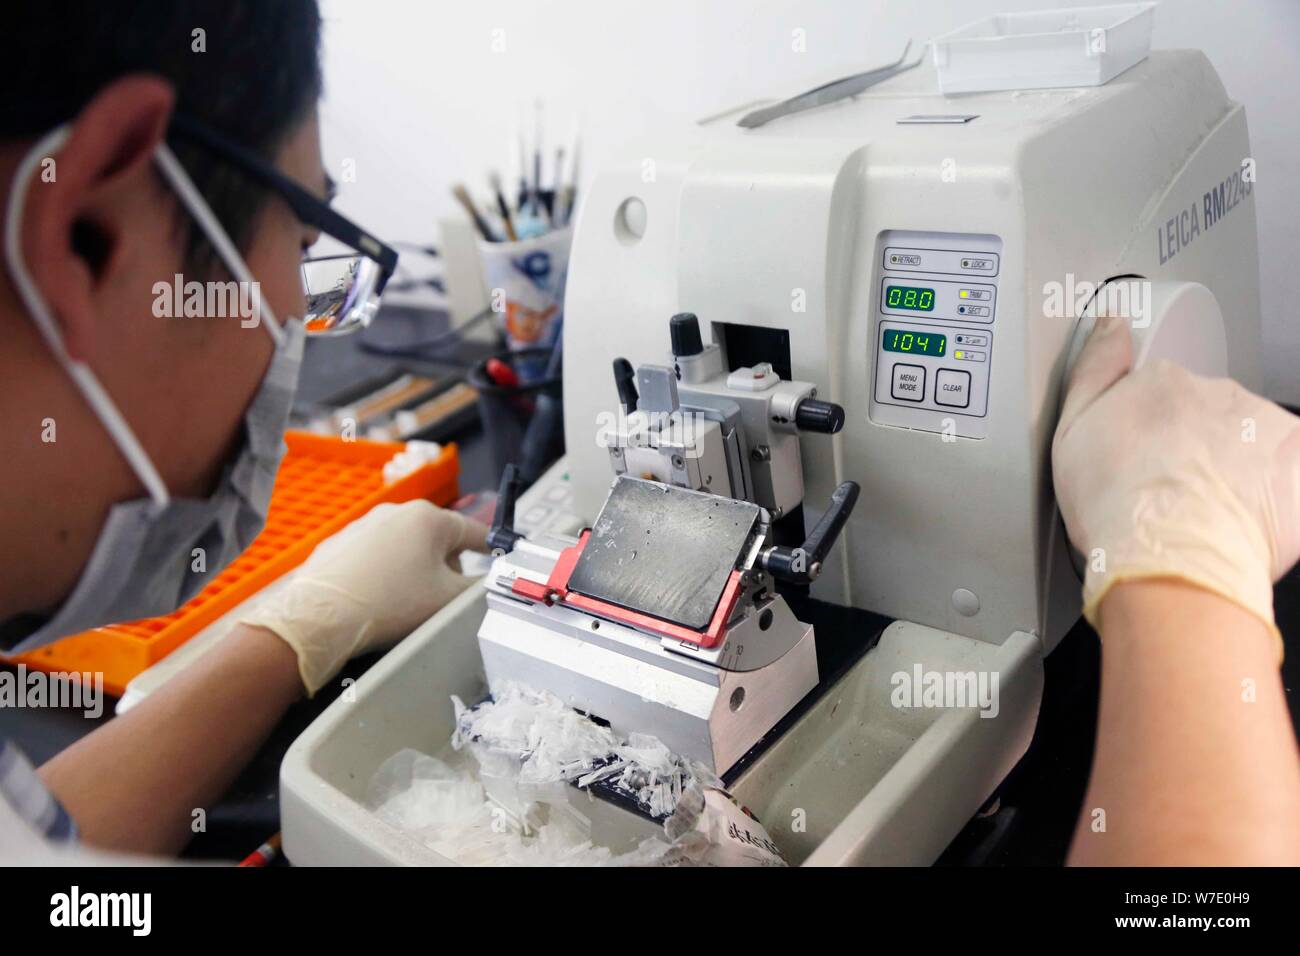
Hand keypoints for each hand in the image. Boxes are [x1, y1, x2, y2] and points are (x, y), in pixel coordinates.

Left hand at [241, 500, 488, 694]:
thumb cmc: (387, 603)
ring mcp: (364, 526)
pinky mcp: (340, 545)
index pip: (473, 531)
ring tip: (404, 605)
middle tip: (441, 599)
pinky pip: (374, 558)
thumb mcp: (448, 600)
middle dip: (445, 568)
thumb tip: (487, 585)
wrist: (321, 617)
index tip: (499, 555)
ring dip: (413, 572)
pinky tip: (377, 601)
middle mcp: (395, 513)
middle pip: (438, 541)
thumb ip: (477, 589)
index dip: (491, 547)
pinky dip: (383, 575)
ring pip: (405, 549)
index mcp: (428, 519)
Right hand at [1052, 314, 1299, 655]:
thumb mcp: (1069, 432)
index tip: (1138, 460)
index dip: (1148, 429)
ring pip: (1247, 440)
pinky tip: (1240, 513)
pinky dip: (1270, 487)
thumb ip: (1093, 369)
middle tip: (1166, 491)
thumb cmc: (1116, 506)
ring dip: (1232, 467)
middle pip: (1208, 415)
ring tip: (1201, 512)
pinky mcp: (1296, 462)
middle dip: (1193, 446)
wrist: (1169, 563)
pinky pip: (1286, 466)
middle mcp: (1218, 394)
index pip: (1161, 392)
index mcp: (1162, 383)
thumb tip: (1111, 323)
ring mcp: (1263, 427)